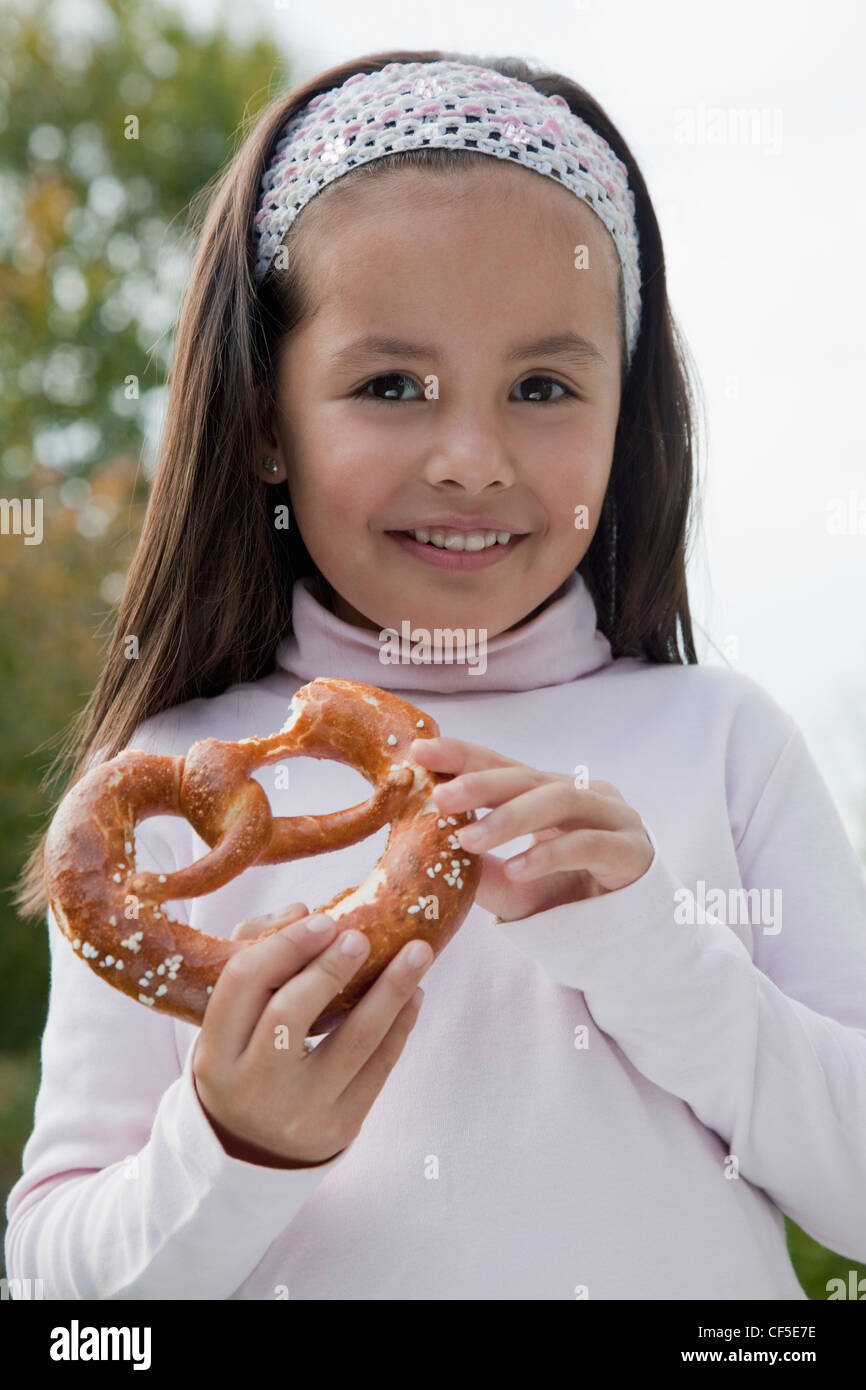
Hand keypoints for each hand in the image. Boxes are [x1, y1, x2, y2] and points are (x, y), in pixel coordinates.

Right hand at [193, 903, 432, 1167]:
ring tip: (417, 952)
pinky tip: (415, 994)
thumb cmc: (245, 1063)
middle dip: (330, 968)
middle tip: (361, 937)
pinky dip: (401, 1025)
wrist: (253, 1153)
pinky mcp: (341, 1126)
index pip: (242, 984)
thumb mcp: (231, 1022)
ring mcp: (299, 1111)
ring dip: (390, 990)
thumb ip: (257, 957)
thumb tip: (303, 912)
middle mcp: (252, 1085)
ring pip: (353, 1041)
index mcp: (215, 1053)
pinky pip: (379, 1068)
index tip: (324, 920)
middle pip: (291, 1013)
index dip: (284, 945)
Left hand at [410, 737, 653, 922]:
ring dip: (511, 818)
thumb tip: (430, 853)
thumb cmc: (565, 900)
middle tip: (439, 797)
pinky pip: (588, 843)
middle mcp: (582, 794)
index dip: (463, 755)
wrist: (625, 937)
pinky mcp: (632, 850)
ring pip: (561, 800)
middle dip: (480, 783)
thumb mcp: (511, 888)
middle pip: (528, 777)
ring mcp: (612, 817)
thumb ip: (480, 872)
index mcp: (548, 794)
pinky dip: (550, 854)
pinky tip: (518, 869)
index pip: (503, 765)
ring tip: (469, 841)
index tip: (420, 752)